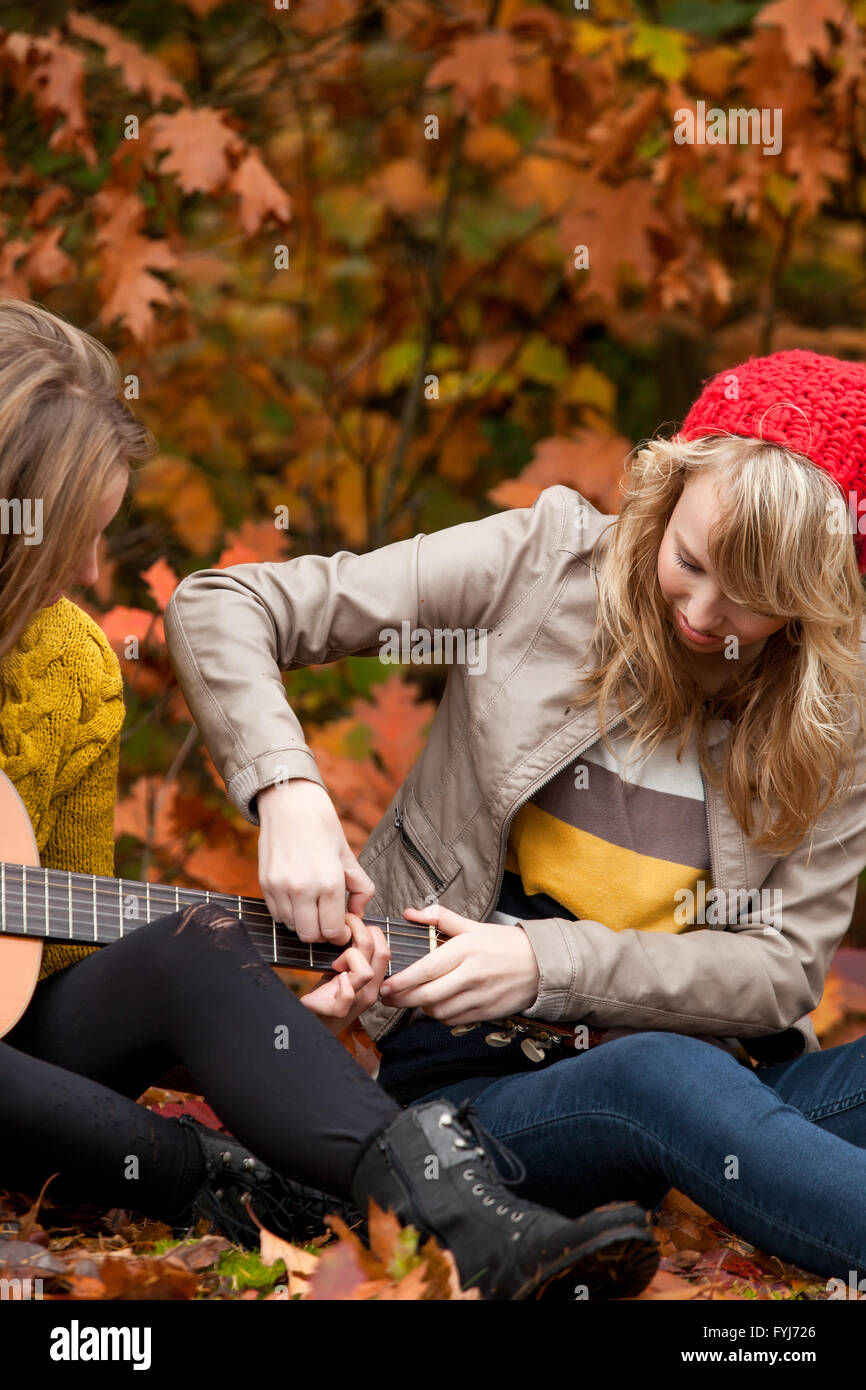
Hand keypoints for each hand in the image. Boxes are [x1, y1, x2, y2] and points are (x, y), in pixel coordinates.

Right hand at [257, 778, 375, 945]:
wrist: (290, 803)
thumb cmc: (323, 827)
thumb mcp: (348, 856)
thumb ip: (360, 888)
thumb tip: (357, 913)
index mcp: (329, 882)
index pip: (333, 931)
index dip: (340, 935)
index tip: (343, 928)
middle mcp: (303, 889)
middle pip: (311, 936)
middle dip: (323, 934)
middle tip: (329, 921)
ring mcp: (281, 888)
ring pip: (293, 927)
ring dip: (305, 923)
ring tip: (313, 906)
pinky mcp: (265, 884)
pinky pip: (277, 914)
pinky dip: (289, 913)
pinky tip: (298, 898)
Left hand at [300, 912, 389, 1035]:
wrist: (315, 1023)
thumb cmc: (327, 994)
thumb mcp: (346, 970)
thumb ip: (355, 954)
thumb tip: (353, 926)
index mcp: (374, 979)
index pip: (386, 949)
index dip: (372, 931)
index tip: (352, 924)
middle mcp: (370, 990)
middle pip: (382, 953)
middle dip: (361, 930)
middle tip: (343, 926)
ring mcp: (356, 1002)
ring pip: (365, 971)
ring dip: (348, 956)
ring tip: (335, 961)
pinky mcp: (338, 1011)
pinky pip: (348, 995)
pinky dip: (341, 983)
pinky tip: (332, 976)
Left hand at [379, 902, 539, 1024]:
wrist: (542, 965)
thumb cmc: (504, 943)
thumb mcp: (474, 926)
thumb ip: (440, 918)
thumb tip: (411, 913)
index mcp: (465, 951)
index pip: (425, 970)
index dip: (402, 981)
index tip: (385, 985)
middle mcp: (470, 975)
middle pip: (427, 995)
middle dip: (402, 999)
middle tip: (387, 997)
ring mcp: (479, 996)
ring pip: (439, 1011)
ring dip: (422, 1008)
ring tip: (416, 999)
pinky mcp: (486, 1013)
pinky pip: (454, 1020)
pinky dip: (441, 1016)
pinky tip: (439, 1006)